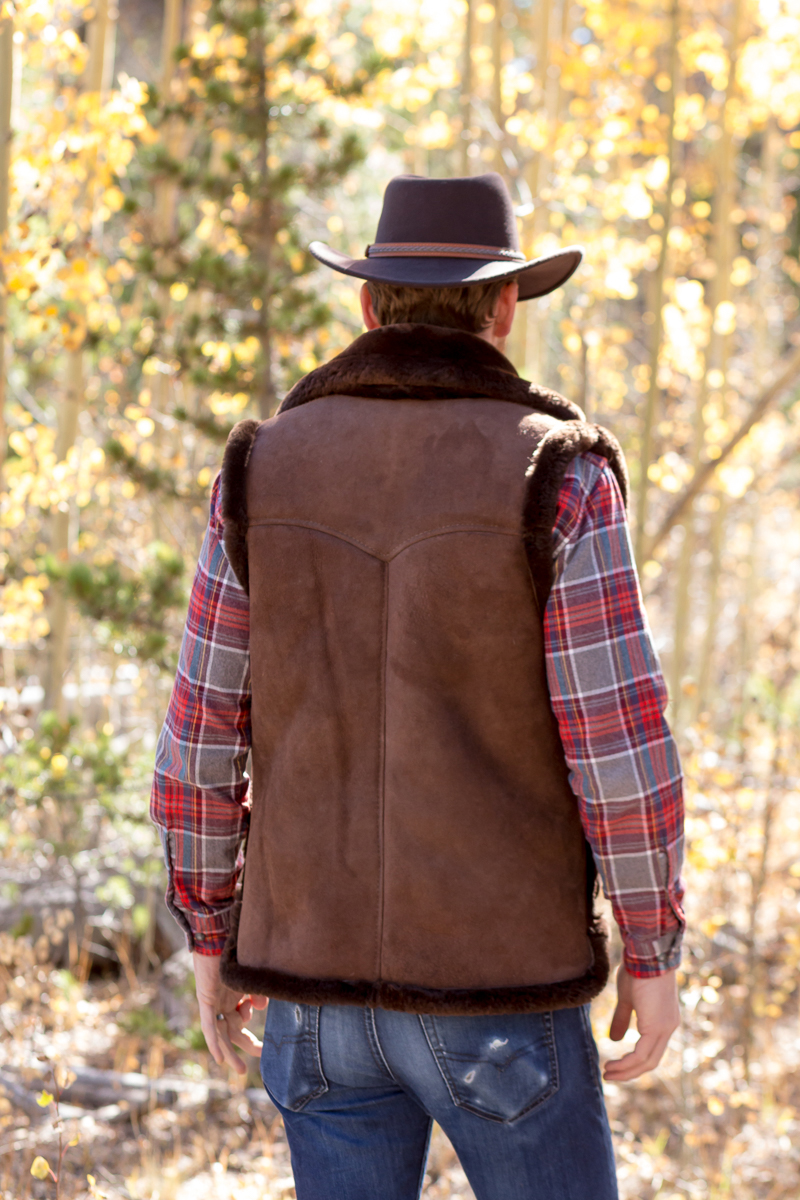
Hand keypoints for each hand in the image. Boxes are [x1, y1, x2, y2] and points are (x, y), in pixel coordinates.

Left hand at [193, 951, 267, 1073]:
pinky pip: (209, 1025)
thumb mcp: (252, 975)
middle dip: (245, 1044)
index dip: (250, 1033)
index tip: (266, 1044)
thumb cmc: (235, 948)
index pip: (240, 1020)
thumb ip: (257, 992)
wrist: (218, 931)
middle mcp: (222, 1001)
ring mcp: (213, 1002)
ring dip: (229, 1052)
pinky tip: (220, 1059)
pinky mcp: (206, 999)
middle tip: (261, 1053)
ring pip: (220, 1033)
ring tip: (239, 1070)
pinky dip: (214, 1042)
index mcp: (232, 995)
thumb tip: (260, 1007)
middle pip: (232, 1030)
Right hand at [603, 965, 678, 1081]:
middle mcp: (668, 1028)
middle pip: (651, 1061)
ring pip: (648, 1061)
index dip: (634, 1062)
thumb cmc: (637, 972)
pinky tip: (613, 1065)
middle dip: (629, 1072)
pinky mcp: (657, 1028)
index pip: (651, 1050)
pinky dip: (627, 1063)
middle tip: (610, 1075)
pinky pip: (642, 1054)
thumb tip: (614, 1039)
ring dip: (626, 1071)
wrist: (647, 957)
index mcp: (663, 1021)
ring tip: (607, 1073)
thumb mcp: (627, 999)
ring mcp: (665, 1029)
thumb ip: (622, 1019)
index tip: (617, 1066)